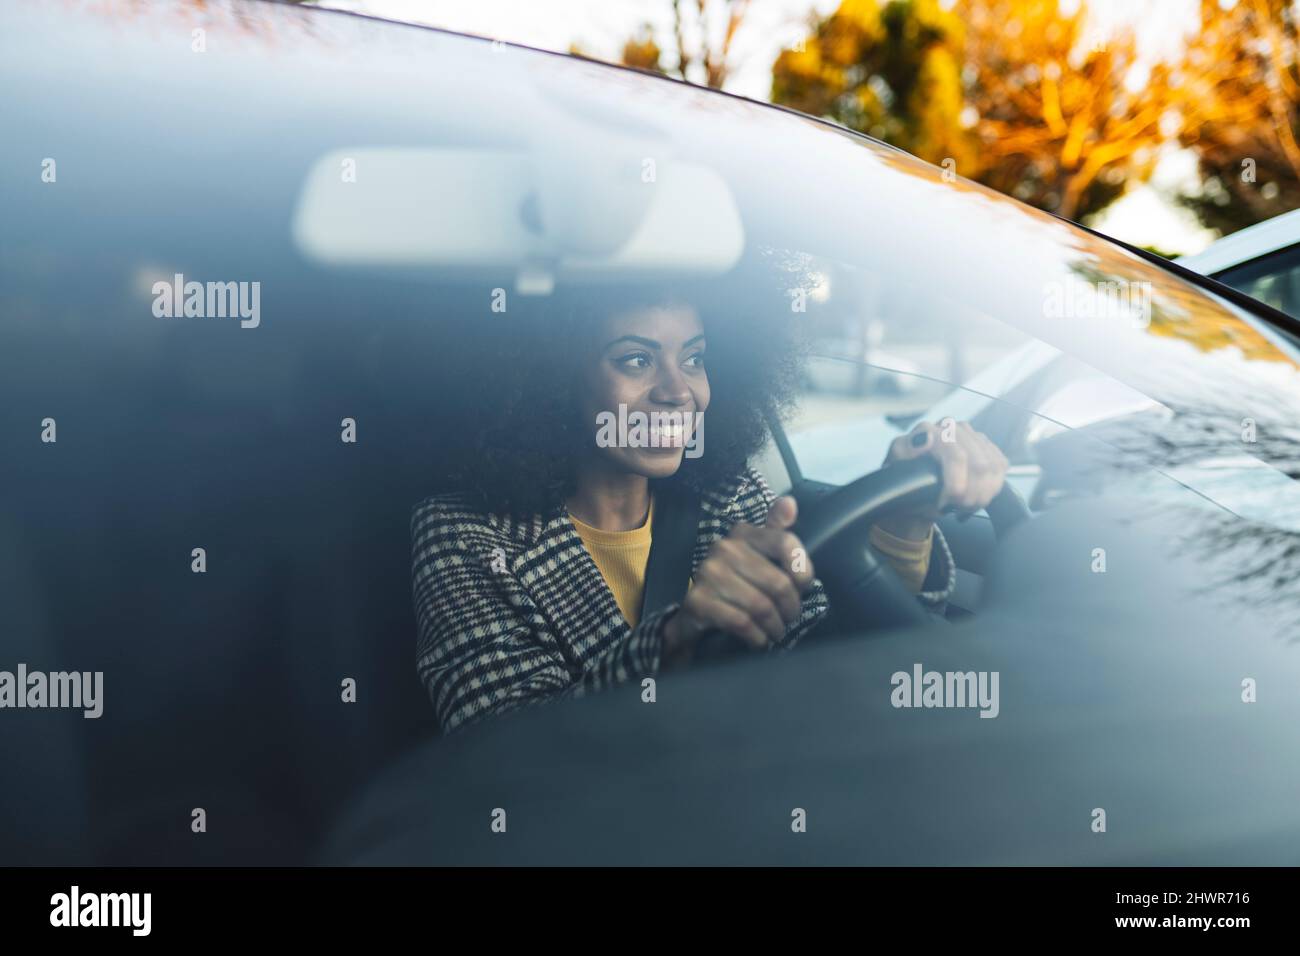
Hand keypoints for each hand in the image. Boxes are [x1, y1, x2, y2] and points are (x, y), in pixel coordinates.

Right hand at [662, 496, 814, 662]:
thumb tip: (790, 504)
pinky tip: (760, 640)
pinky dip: (757, 638)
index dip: (803, 571)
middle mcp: (724, 548)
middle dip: (790, 609)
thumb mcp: (758, 556)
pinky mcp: (698, 601)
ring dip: (775, 627)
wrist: (695, 613)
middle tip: (789, 619)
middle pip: (778, 583)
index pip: (786, 543)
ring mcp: (708, 574)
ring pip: (761, 606)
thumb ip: (777, 533)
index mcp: (743, 533)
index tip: (803, 589)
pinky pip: (741, 622)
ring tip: (776, 632)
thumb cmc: (735, 584)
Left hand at [874, 419, 1008, 540]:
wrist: (914, 494)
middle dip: (970, 496)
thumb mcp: (893, 475)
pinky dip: (991, 489)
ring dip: (982, 495)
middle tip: (956, 510)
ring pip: (993, 468)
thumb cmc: (903, 486)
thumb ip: (903, 454)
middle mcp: (950, 427)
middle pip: (979, 466)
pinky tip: (975, 500)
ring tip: (964, 508)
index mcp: (926, 431)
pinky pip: (1001, 466)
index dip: (956, 486)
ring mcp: (970, 435)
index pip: (956, 456)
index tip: (943, 505)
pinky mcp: (986, 445)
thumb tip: (924, 440)